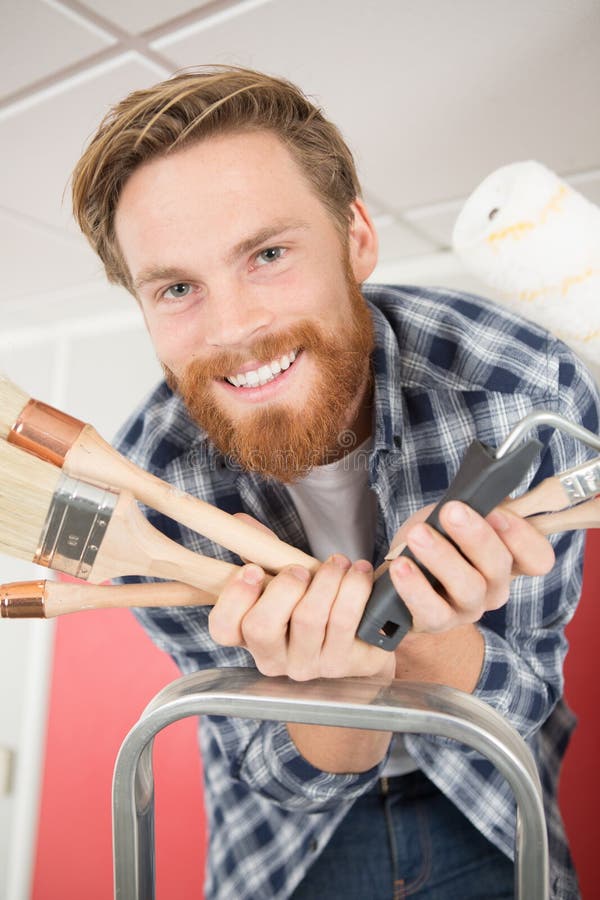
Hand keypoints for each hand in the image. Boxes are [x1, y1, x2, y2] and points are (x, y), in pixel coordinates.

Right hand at [209, 517, 393, 681]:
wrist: (367, 631)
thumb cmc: (316, 600)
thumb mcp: (287, 577)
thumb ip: (262, 551)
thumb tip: (240, 521)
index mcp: (250, 635)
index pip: (223, 629)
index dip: (234, 598)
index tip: (252, 569)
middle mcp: (273, 658)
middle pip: (261, 627)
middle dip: (284, 587)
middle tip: (300, 570)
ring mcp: (306, 665)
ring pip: (308, 619)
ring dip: (326, 579)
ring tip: (339, 562)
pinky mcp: (341, 664)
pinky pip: (343, 620)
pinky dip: (352, 588)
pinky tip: (357, 572)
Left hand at [386, 501, 554, 633]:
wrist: (400, 569)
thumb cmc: (435, 536)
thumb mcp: (455, 514)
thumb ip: (473, 506)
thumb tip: (480, 494)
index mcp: (508, 558)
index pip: (538, 557)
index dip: (522, 535)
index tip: (495, 512)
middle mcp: (494, 587)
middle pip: (499, 567)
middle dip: (476, 536)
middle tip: (452, 511)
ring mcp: (468, 608)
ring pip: (468, 588)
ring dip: (442, 557)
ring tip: (418, 535)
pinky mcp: (438, 622)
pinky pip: (433, 610)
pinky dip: (415, 587)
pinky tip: (401, 566)